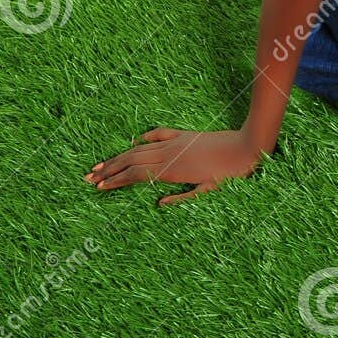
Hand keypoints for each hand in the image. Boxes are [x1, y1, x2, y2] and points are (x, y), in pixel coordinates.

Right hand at [84, 128, 264, 205]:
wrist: (248, 146)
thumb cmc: (231, 173)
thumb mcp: (208, 192)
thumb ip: (182, 199)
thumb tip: (158, 204)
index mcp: (171, 170)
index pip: (135, 175)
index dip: (115, 181)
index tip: (98, 187)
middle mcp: (169, 154)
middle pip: (131, 160)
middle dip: (109, 169)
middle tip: (88, 177)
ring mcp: (177, 142)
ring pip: (141, 148)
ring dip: (120, 155)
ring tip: (102, 163)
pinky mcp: (186, 135)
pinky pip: (161, 133)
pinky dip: (145, 137)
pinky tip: (136, 139)